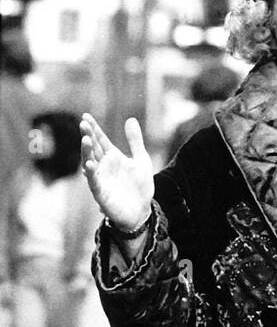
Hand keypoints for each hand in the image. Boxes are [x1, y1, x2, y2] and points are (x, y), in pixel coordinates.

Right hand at [79, 114, 153, 231]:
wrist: (142, 211)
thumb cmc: (140, 187)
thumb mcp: (142, 160)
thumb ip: (135, 141)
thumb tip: (131, 119)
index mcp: (112, 156)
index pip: (100, 139)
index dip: (93, 128)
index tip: (86, 116)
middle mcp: (103, 165)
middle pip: (93, 147)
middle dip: (88, 135)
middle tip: (83, 123)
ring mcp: (100, 178)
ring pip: (89, 162)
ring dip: (86, 151)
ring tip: (86, 139)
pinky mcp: (100, 192)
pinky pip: (93, 181)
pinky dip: (90, 173)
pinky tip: (89, 164)